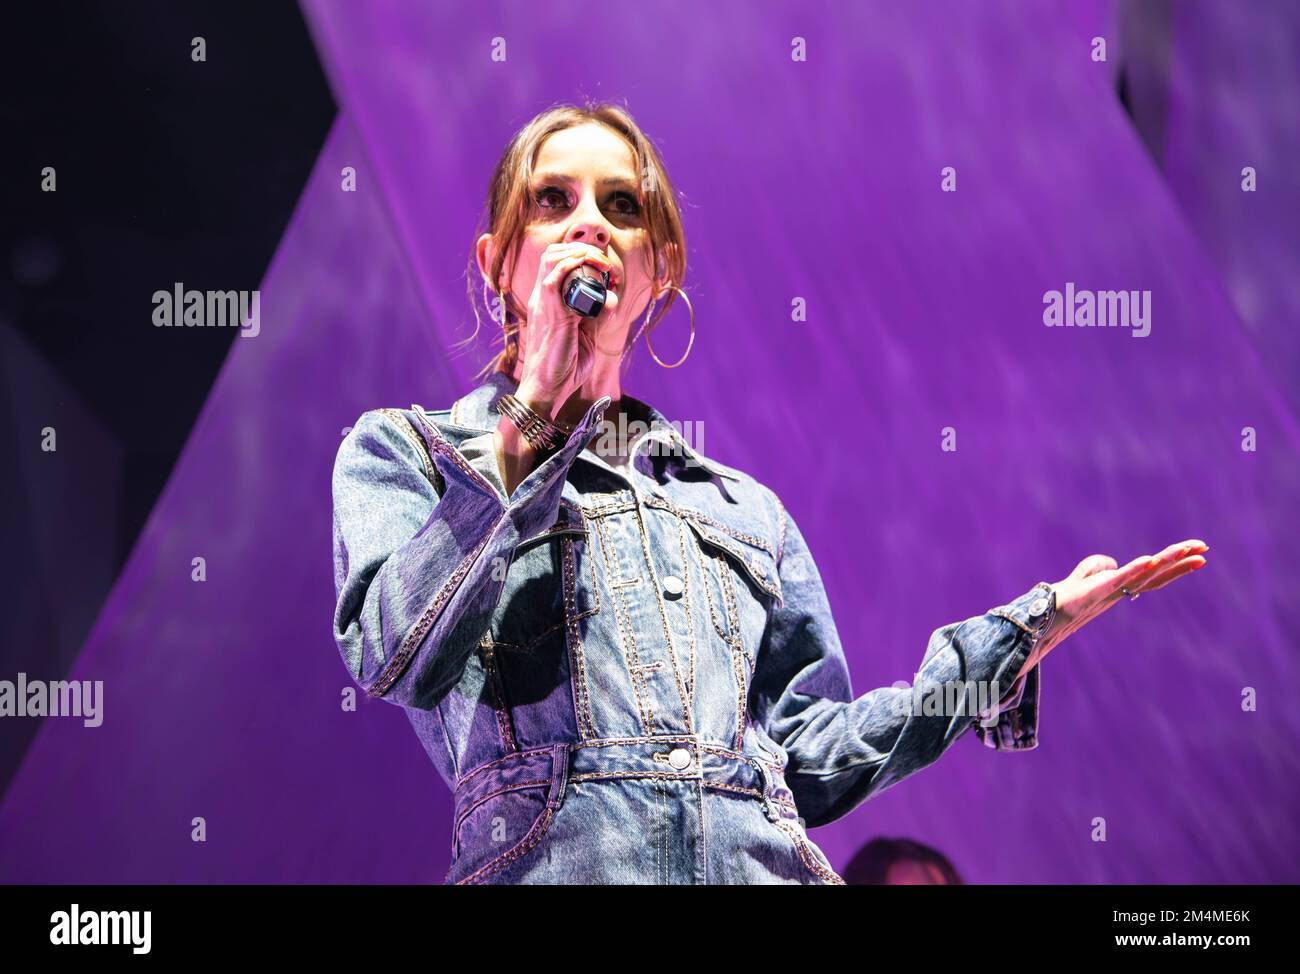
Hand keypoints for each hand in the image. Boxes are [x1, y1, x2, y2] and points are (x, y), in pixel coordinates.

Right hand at [515, 241, 616, 416]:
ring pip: (553, 257)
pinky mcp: (549, 311)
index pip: (556, 262)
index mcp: (547, 302)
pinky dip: (575, 264)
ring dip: (581, 253)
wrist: (546, 389)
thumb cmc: (562, 368)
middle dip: (583, 249)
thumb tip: (612, 300)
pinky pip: (556, 275)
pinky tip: (593, 269)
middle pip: (554, 253)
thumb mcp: (585, 337)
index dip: (581, 256)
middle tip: (605, 265)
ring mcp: (543, 303)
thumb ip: (596, 317)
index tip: (606, 271)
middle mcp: (542, 298)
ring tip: (602, 265)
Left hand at [1025, 538, 1208, 669]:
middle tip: (1205, 550)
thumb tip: (1111, 563)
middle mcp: (1123, 589)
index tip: (1199, 554)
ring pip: (1146, 574)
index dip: (1176, 565)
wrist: (1045, 614)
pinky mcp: (1098, 589)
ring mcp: (1113, 590)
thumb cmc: (1065, 598)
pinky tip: (1149, 560)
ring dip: (1167, 561)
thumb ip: (1096, 567)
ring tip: (1188, 549)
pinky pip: (1120, 578)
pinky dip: (1135, 569)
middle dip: (1181, 562)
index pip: (1155, 574)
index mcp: (1123, 586)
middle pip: (1158, 574)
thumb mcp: (1084, 576)